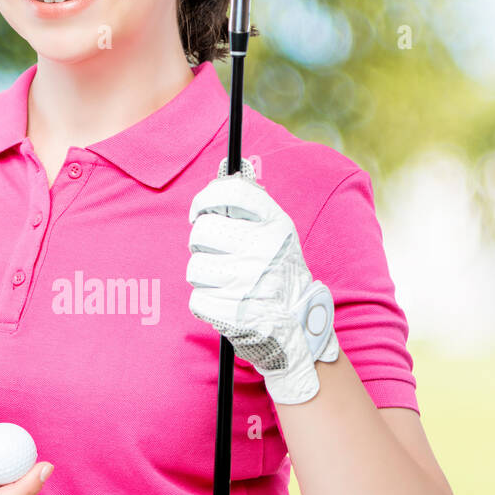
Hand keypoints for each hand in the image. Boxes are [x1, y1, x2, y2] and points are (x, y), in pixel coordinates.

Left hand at [186, 157, 338, 404]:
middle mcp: (264, 250)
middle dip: (202, 244)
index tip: (199, 212)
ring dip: (204, 277)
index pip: (230, 192)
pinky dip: (207, 304)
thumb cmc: (279, 275)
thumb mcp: (276, 234)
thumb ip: (250, 202)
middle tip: (216, 254)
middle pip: (202, 231)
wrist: (299, 330)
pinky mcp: (234, 313)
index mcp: (276, 225)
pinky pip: (197, 299)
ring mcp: (249, 282)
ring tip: (226, 283)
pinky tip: (227, 304)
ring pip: (195, 267)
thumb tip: (228, 164)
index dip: (205, 199)